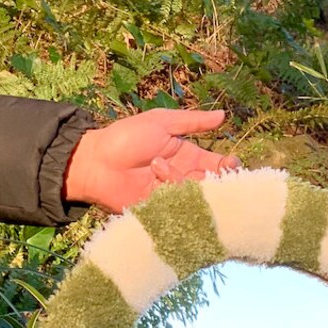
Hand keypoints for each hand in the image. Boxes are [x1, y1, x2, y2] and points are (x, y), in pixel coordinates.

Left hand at [62, 108, 241, 212]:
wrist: (96, 162)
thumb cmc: (125, 137)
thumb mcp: (161, 123)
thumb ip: (192, 122)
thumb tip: (223, 116)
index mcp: (189, 157)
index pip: (219, 165)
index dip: (229, 167)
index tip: (231, 164)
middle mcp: (184, 179)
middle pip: (213, 186)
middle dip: (215, 183)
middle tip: (205, 174)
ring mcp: (173, 197)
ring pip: (195, 198)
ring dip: (178, 180)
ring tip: (155, 166)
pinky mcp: (161, 212)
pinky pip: (177, 211)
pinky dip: (171, 199)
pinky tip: (155, 183)